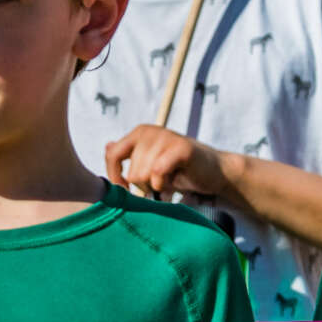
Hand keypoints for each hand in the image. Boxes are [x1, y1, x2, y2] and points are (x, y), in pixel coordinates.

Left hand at [106, 126, 232, 201]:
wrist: (214, 172)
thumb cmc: (178, 171)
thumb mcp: (148, 164)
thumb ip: (128, 157)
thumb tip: (107, 146)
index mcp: (138, 133)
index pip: (112, 155)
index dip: (115, 177)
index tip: (126, 190)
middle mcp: (149, 131)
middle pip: (132, 172)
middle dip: (144, 186)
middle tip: (160, 183)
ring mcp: (165, 137)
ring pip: (143, 174)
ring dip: (156, 186)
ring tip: (168, 181)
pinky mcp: (181, 148)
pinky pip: (158, 172)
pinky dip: (163, 184)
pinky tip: (172, 182)